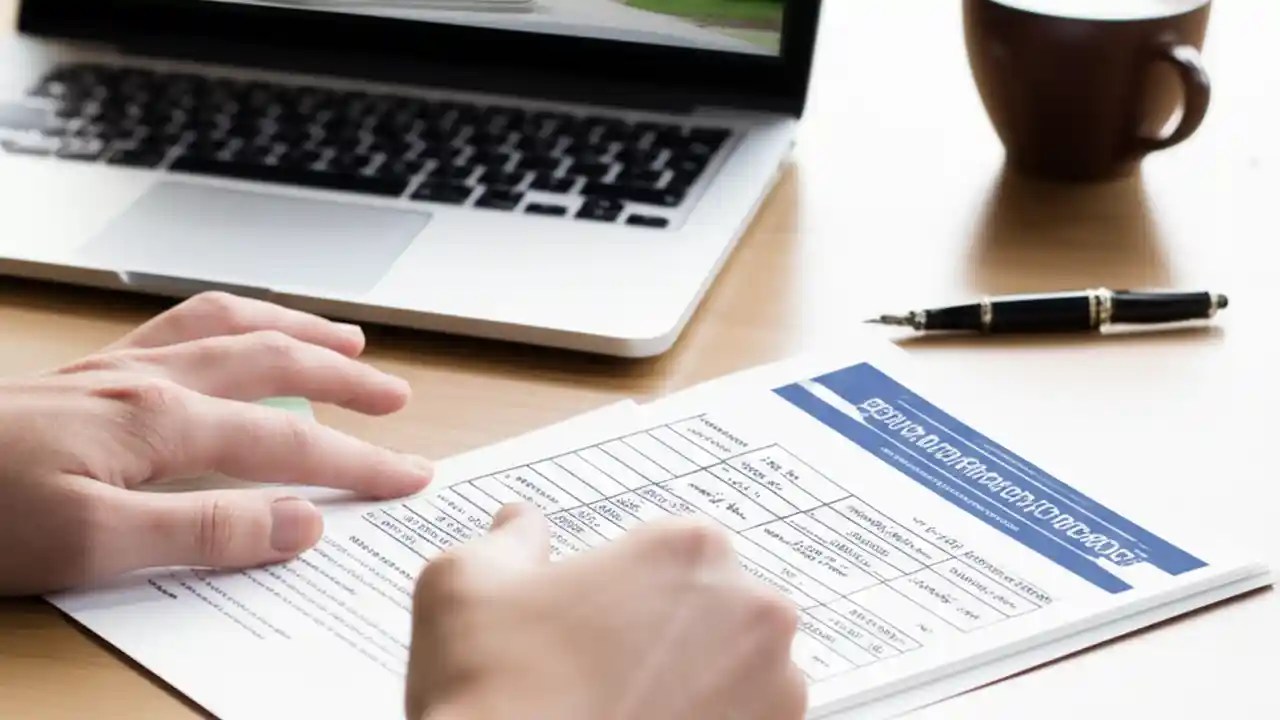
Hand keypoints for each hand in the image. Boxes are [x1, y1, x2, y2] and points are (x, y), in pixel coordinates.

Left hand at [0, 292, 432, 595]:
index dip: (357, 462)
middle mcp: (148, 379)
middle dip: (345, 379)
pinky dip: (233, 320)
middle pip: (274, 361)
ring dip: (297, 329)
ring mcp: (117, 367)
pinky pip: (182, 324)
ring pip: (231, 326)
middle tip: (396, 399)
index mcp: (160, 422)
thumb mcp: (90, 545)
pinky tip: (238, 334)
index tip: (409, 478)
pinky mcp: (89, 372)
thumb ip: (203, 530)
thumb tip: (300, 523)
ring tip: (345, 339)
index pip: (289, 440)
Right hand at [405, 503, 806, 719]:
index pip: (670, 554)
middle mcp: (753, 610)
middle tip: (603, 672)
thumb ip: (507, 540)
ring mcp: (777, 690)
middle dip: (668, 636)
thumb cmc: (494, 693)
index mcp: (689, 548)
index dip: (626, 588)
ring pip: (737, 674)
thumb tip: (519, 527)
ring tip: (625, 712)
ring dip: (697, 687)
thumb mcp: (464, 584)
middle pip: (713, 611)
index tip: (593, 619)